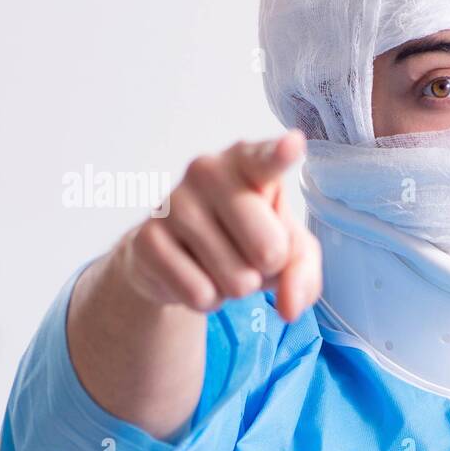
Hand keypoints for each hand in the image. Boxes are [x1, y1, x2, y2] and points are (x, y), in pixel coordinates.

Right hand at [116, 132, 321, 321]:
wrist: (177, 255)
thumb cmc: (246, 239)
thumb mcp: (290, 251)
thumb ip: (303, 272)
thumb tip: (289, 306)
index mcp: (248, 163)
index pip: (265, 159)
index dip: (280, 155)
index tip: (293, 144)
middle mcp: (207, 171)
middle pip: (270, 251)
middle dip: (269, 269)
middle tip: (249, 252)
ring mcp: (173, 203)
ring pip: (237, 281)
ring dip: (237, 286)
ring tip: (220, 262)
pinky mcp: (146, 238)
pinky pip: (200, 295)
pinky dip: (208, 299)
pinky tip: (194, 274)